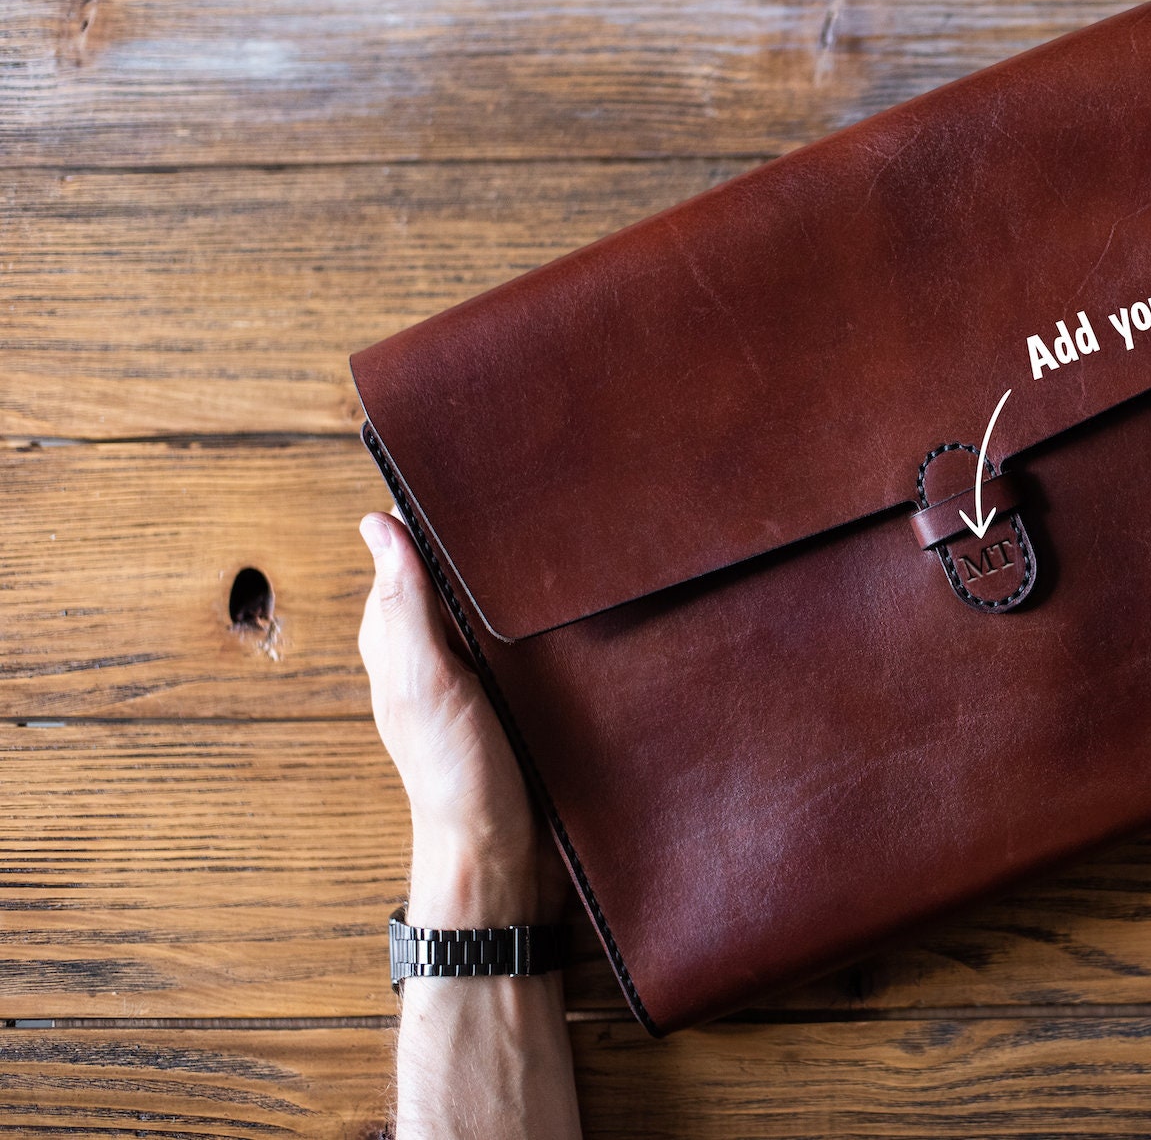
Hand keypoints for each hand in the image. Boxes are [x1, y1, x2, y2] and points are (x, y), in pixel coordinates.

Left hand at [359, 512, 564, 925]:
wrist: (512, 861)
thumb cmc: (455, 777)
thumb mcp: (424, 682)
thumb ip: (404, 607)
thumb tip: (377, 522)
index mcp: (406, 643)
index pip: (412, 556)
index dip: (434, 514)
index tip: (475, 466)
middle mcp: (445, 654)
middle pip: (464, 577)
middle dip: (494, 539)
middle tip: (543, 491)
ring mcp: (491, 679)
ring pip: (508, 608)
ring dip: (538, 581)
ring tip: (580, 534)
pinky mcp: (535, 701)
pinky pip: (544, 645)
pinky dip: (564, 624)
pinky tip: (597, 605)